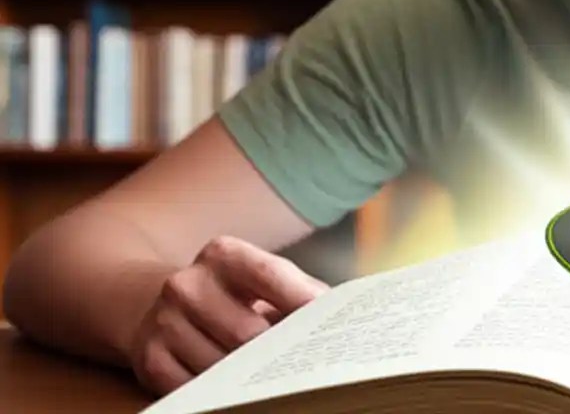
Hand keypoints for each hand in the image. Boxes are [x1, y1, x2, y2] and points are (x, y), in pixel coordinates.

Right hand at [129, 235, 328, 394]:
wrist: (156, 303)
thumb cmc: (232, 294)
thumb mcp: (261, 279)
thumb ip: (300, 291)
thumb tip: (341, 316)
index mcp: (223, 255)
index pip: (271, 276)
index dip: (303, 301)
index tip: (328, 324)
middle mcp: (188, 284)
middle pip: (248, 332)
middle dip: (278, 352)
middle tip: (305, 366)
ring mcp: (165, 322)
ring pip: (222, 367)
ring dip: (250, 377)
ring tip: (272, 377)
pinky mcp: (150, 358)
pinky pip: (196, 390)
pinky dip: (221, 392)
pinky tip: (235, 387)